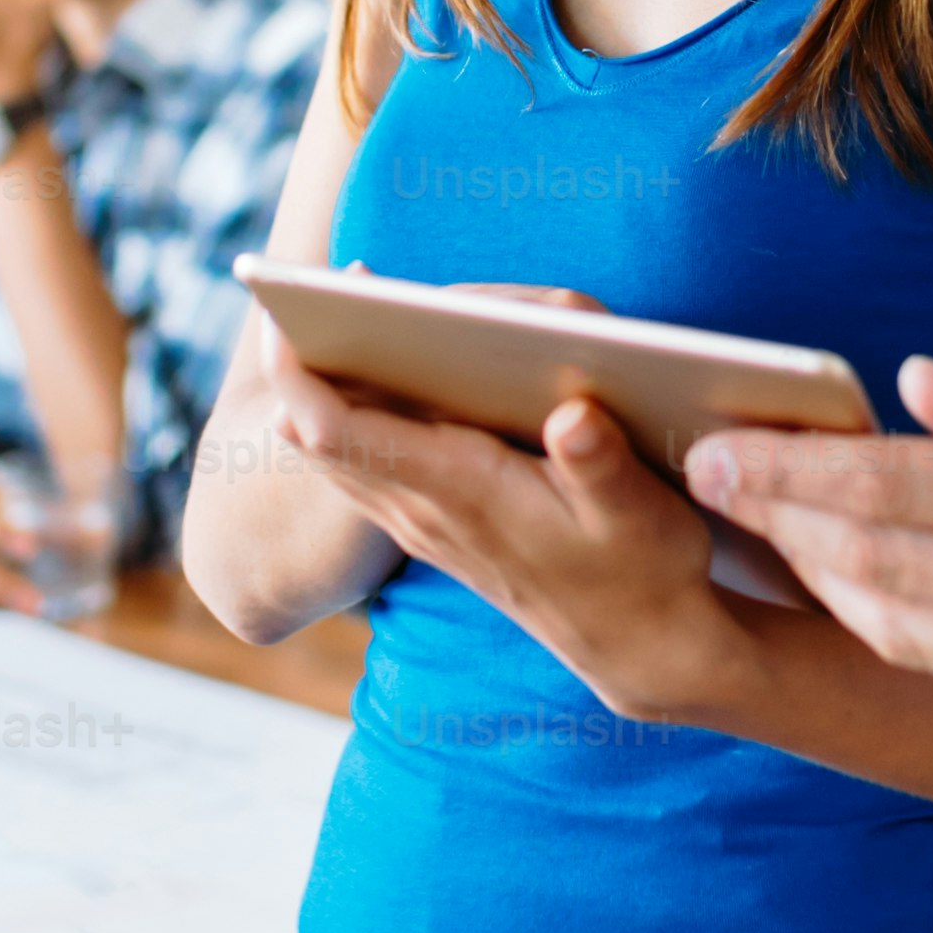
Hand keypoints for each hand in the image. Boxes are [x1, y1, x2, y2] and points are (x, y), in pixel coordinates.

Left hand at [279, 338, 747, 729]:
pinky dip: (351, 415)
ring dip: (321, 387)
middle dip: (300, 360)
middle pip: (313, 433)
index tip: (289, 314)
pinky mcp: (435, 526)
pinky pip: (362, 466)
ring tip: (349, 312)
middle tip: (323, 286)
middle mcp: (422, 510)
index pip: (337, 432)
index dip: (298, 373)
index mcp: (458, 491)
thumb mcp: (639, 515)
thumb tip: (574, 414)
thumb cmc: (643, 570)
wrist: (640, 646)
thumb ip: (600, 465)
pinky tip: (386, 373)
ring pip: (332, 452)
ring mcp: (422, 523)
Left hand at [688, 353, 932, 730]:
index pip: (886, 488)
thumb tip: (910, 387)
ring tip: (768, 532)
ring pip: (898, 628)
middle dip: (777, 524)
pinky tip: (854, 585)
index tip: (714, 448)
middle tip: (709, 484)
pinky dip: (887, 624)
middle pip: (871, 565)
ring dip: (820, 582)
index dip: (788, 470)